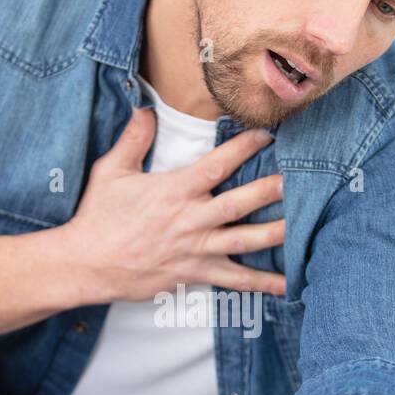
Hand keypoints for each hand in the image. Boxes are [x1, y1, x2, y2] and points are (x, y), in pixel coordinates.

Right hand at [63, 107, 285, 302]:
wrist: (87, 264)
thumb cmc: (98, 217)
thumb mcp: (111, 171)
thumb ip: (133, 139)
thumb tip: (146, 110)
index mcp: (175, 190)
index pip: (218, 164)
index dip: (245, 147)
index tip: (268, 135)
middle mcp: (192, 219)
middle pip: (242, 202)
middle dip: (273, 190)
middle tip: (302, 179)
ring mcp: (196, 249)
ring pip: (247, 240)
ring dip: (278, 232)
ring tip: (306, 224)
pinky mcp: (195, 274)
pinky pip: (236, 280)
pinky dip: (263, 284)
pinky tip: (288, 284)